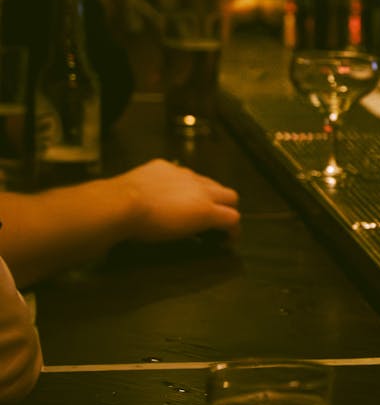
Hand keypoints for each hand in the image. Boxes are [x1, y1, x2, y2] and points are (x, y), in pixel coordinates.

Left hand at [118, 159, 240, 242]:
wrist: (120, 203)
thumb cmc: (147, 227)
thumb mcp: (178, 235)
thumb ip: (198, 228)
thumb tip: (204, 229)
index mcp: (206, 209)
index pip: (233, 218)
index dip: (233, 230)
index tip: (227, 238)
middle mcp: (201, 189)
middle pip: (231, 195)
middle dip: (228, 207)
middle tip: (216, 218)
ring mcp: (184, 174)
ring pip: (208, 181)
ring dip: (208, 193)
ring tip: (193, 203)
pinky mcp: (166, 166)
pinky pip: (182, 172)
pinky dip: (182, 182)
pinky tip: (167, 190)